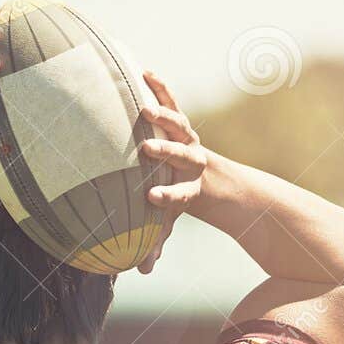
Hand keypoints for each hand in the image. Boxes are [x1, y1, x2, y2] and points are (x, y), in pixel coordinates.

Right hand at [136, 72, 207, 273]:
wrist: (203, 176)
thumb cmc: (176, 200)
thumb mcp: (169, 223)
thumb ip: (155, 244)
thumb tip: (141, 272)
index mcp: (188, 189)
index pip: (178, 196)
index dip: (167, 197)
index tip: (152, 198)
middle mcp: (192, 161)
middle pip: (181, 155)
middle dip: (167, 151)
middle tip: (148, 147)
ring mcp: (188, 138)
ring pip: (179, 125)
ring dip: (163, 115)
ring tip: (143, 107)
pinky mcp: (181, 121)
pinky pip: (172, 101)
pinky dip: (160, 87)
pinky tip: (143, 71)